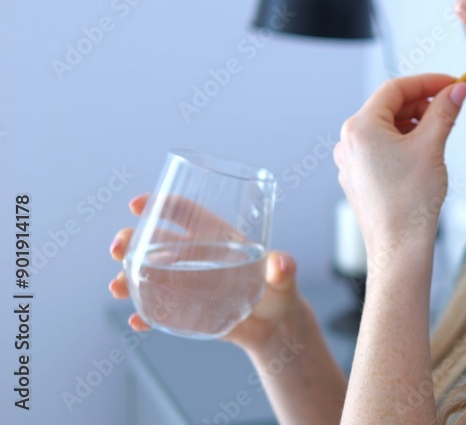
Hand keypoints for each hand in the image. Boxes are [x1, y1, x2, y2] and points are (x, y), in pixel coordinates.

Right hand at [108, 193, 310, 351]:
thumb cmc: (279, 292)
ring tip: (117, 288)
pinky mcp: (185, 310)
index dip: (161, 203)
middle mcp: (195, 256)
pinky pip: (157, 310)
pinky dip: (144, 315)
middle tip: (116, 250)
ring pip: (147, 274)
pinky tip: (136, 321)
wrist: (274, 327)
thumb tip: (283, 264)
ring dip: (127, 278)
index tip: (137, 204)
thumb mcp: (283, 280)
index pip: (186, 212)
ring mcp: (186, 283)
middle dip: (130, 241)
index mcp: (217, 237)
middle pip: (156, 241)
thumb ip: (283, 270)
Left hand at [333, 74, 465, 272]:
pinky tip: (425, 153)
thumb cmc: (411, 202)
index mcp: (360, 127)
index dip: (428, 82)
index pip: (395, 88)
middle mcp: (349, 142)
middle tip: (452, 107)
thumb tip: (457, 90)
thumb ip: (444, 111)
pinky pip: (381, 149)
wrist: (399, 249)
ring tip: (441, 133)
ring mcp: (351, 161)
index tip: (453, 84)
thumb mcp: (432, 146)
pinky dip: (404, 143)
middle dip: (422, 104)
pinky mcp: (359, 178)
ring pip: (386, 128)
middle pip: (389, 107)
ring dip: (414, 124)